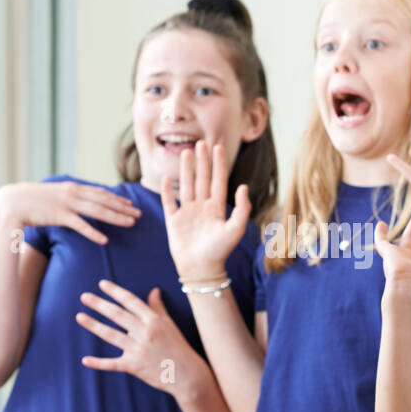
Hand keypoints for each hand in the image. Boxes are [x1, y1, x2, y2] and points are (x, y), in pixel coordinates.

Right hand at [0, 180, 140, 245]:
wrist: (11, 202)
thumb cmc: (31, 200)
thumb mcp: (53, 194)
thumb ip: (67, 197)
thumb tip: (78, 200)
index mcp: (73, 187)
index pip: (100, 192)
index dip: (117, 198)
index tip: (130, 203)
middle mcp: (73, 193)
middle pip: (104, 200)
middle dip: (123, 207)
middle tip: (139, 214)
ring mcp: (67, 204)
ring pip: (97, 211)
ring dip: (116, 217)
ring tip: (131, 223)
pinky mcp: (59, 216)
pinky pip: (80, 226)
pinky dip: (93, 232)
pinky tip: (105, 240)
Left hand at [76, 280, 206, 396]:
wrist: (187, 375)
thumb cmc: (178, 347)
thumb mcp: (169, 324)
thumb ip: (158, 308)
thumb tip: (153, 290)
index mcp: (154, 321)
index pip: (131, 302)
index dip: (115, 292)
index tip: (102, 284)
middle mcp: (145, 333)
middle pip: (118, 315)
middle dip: (100, 305)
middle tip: (84, 297)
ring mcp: (139, 350)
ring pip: (112, 335)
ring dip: (94, 326)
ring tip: (80, 316)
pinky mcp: (134, 366)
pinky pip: (113, 364)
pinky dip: (99, 363)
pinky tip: (85, 359)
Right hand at [161, 139, 251, 276]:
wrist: (201, 268)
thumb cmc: (220, 251)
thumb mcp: (236, 229)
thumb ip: (242, 208)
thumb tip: (243, 186)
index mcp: (217, 208)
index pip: (217, 181)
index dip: (218, 164)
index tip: (218, 147)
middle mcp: (202, 207)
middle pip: (201, 179)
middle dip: (201, 161)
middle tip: (200, 143)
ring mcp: (187, 213)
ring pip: (186, 186)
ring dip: (186, 170)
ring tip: (186, 152)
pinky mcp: (173, 221)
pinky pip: (169, 202)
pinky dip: (167, 190)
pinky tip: (166, 177)